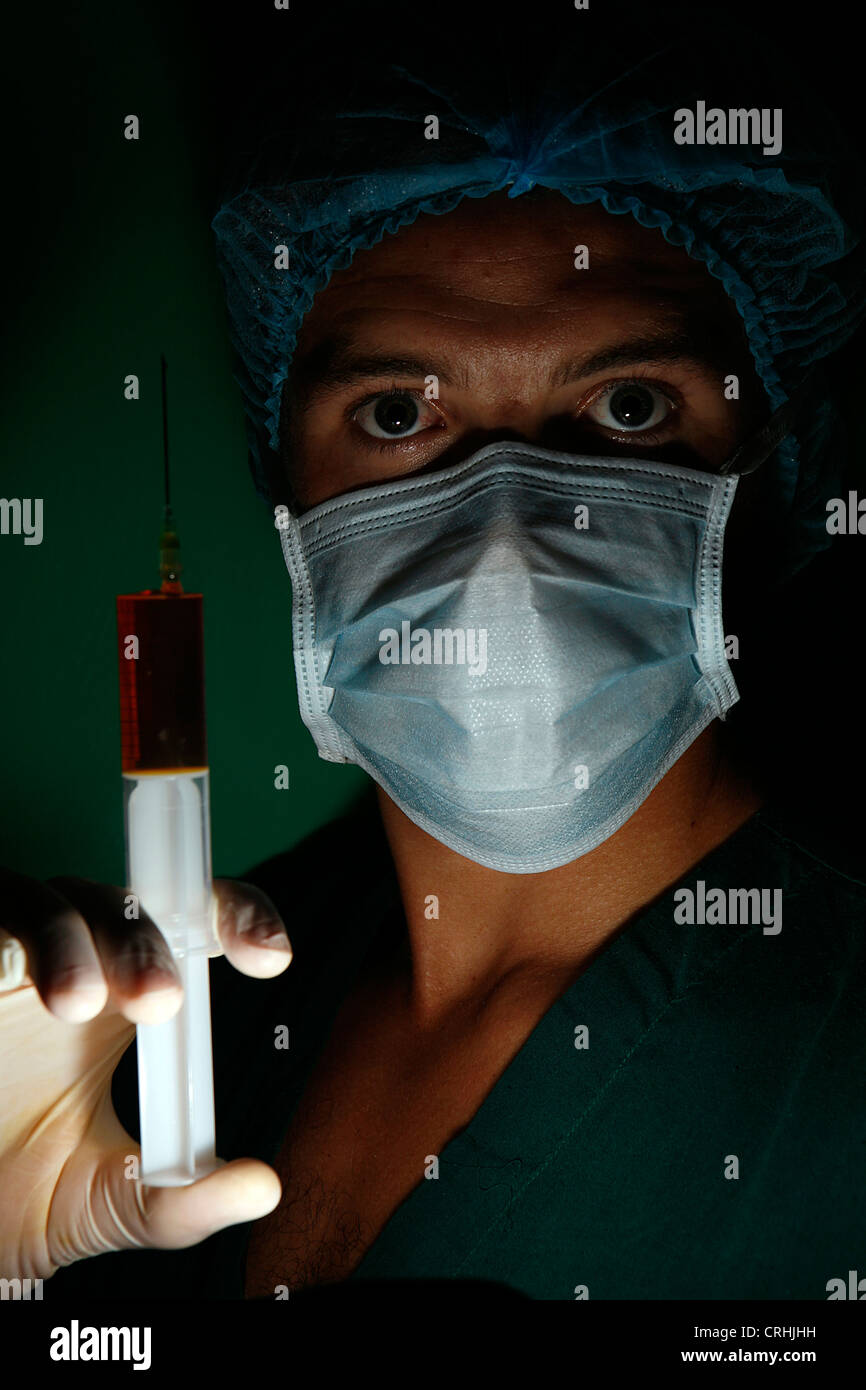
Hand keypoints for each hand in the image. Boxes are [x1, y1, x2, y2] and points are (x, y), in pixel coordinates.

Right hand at [0, 871, 288, 1281]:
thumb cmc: (14, 1196)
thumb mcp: (104, 1202)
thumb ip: (178, 1202)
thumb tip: (262, 1187)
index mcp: (126, 997)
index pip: (196, 926)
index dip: (240, 918)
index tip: (271, 959)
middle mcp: (73, 962)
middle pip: (124, 907)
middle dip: (146, 946)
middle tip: (158, 1003)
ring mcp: (8, 958)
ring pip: (49, 903)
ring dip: (71, 943)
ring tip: (77, 1004)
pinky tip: (7, 984)